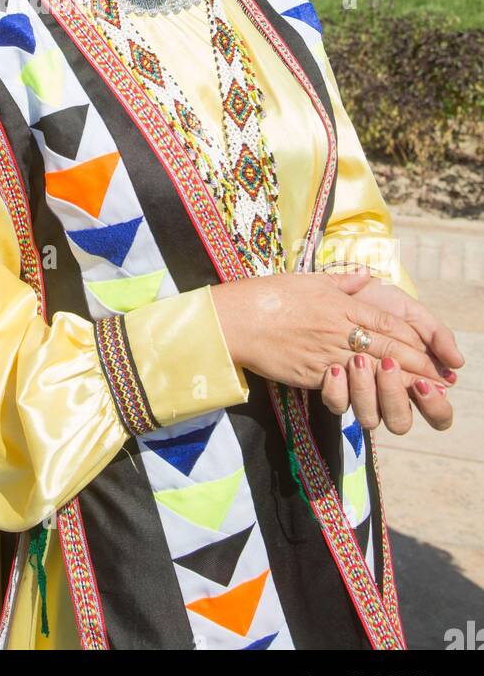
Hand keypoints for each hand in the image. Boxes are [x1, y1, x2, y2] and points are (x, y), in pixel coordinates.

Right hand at [212, 266, 456, 395]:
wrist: (235, 320)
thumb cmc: (269, 295)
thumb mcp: (308, 280)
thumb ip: (341, 282)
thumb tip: (366, 277)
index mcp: (339, 305)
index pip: (386, 322)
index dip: (413, 339)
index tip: (432, 351)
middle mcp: (337, 329)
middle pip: (386, 349)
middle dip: (416, 364)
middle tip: (440, 379)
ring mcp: (325, 354)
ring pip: (372, 371)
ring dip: (398, 383)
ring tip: (419, 391)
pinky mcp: (311, 374)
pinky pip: (345, 385)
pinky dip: (367, 393)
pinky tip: (380, 398)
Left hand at [318, 267, 461, 432]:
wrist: (343, 292)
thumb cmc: (382, 304)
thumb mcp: (411, 313)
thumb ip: (436, 335)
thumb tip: (457, 363)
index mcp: (416, 381)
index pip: (437, 414)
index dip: (434, 406)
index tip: (423, 382)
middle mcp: (390, 395)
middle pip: (400, 422)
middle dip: (395, 397)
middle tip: (387, 365)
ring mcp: (362, 395)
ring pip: (369, 418)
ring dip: (366, 391)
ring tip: (358, 361)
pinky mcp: (334, 389)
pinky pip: (337, 406)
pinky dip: (337, 390)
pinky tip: (335, 369)